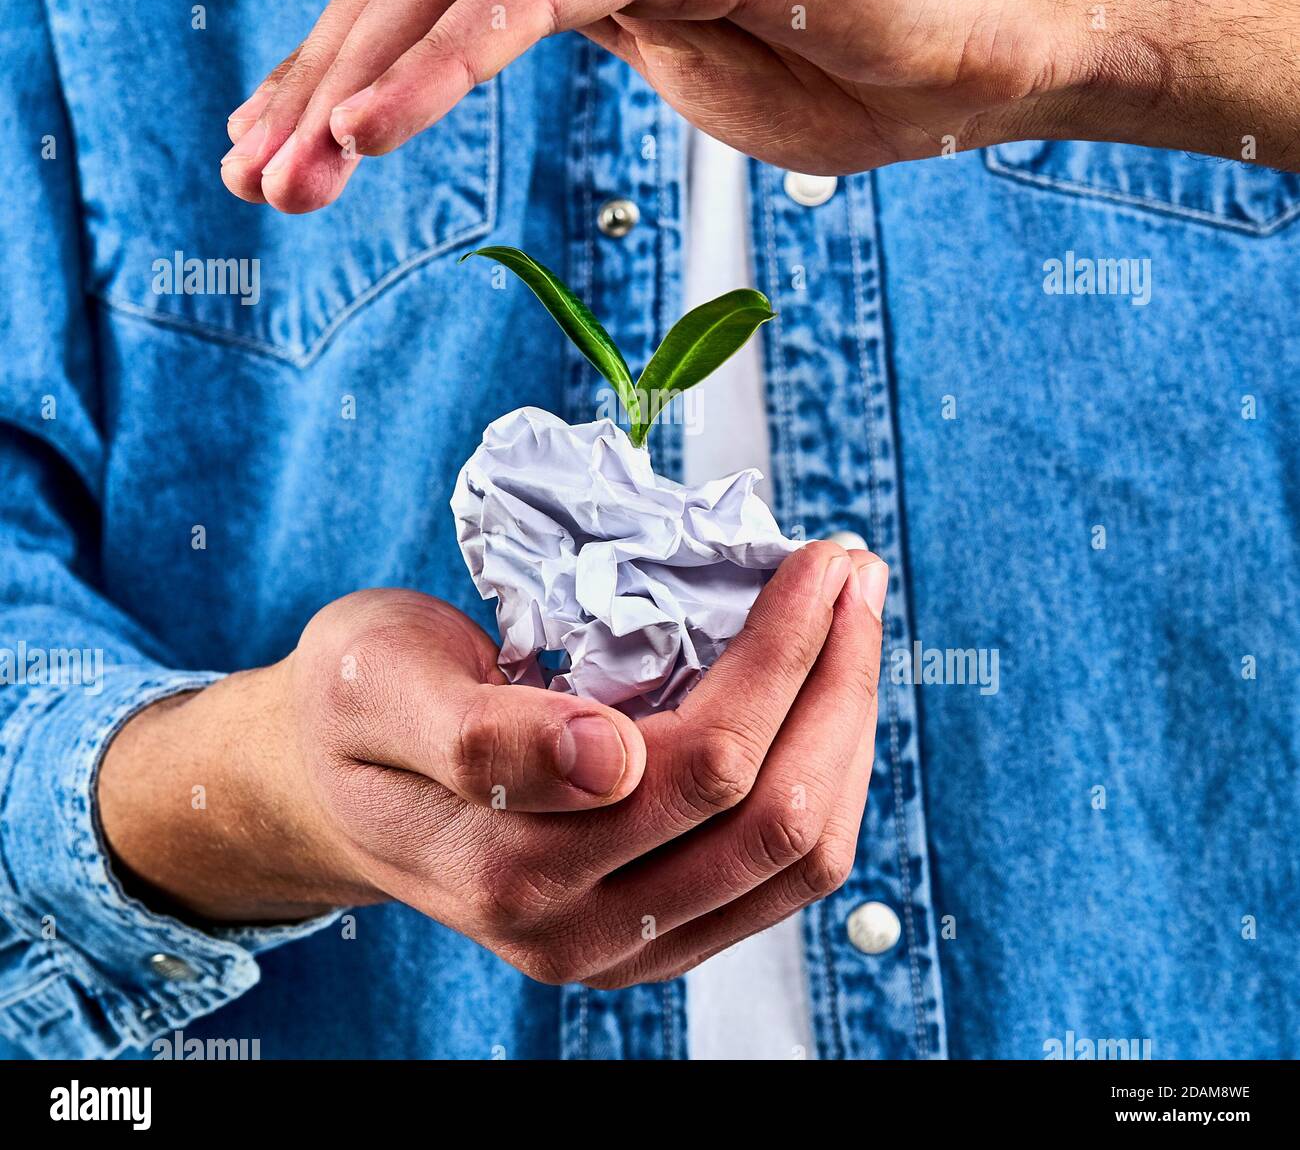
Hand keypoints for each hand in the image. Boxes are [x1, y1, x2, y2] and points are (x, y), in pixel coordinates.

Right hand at [99, 541, 886, 987]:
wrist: (325, 788)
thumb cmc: (349, 711)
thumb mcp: (378, 686)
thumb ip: (480, 736)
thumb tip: (606, 758)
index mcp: (513, 866)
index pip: (704, 763)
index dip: (782, 654)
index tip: (817, 560)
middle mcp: (580, 930)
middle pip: (774, 813)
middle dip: (837, 678)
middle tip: (854, 573)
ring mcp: (623, 943)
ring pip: (798, 855)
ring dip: (847, 729)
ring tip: (853, 623)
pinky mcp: (652, 933)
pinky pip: (780, 875)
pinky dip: (825, 778)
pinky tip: (821, 700)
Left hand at [219, 0, 1070, 212]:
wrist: (977, 49)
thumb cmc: (844, 60)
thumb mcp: (665, 50)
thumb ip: (557, 14)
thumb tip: (459, 1)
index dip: (338, 64)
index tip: (276, 148)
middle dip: (321, 83)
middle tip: (256, 179)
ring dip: (360, 82)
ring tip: (293, 171)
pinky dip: (448, 62)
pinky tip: (380, 129)